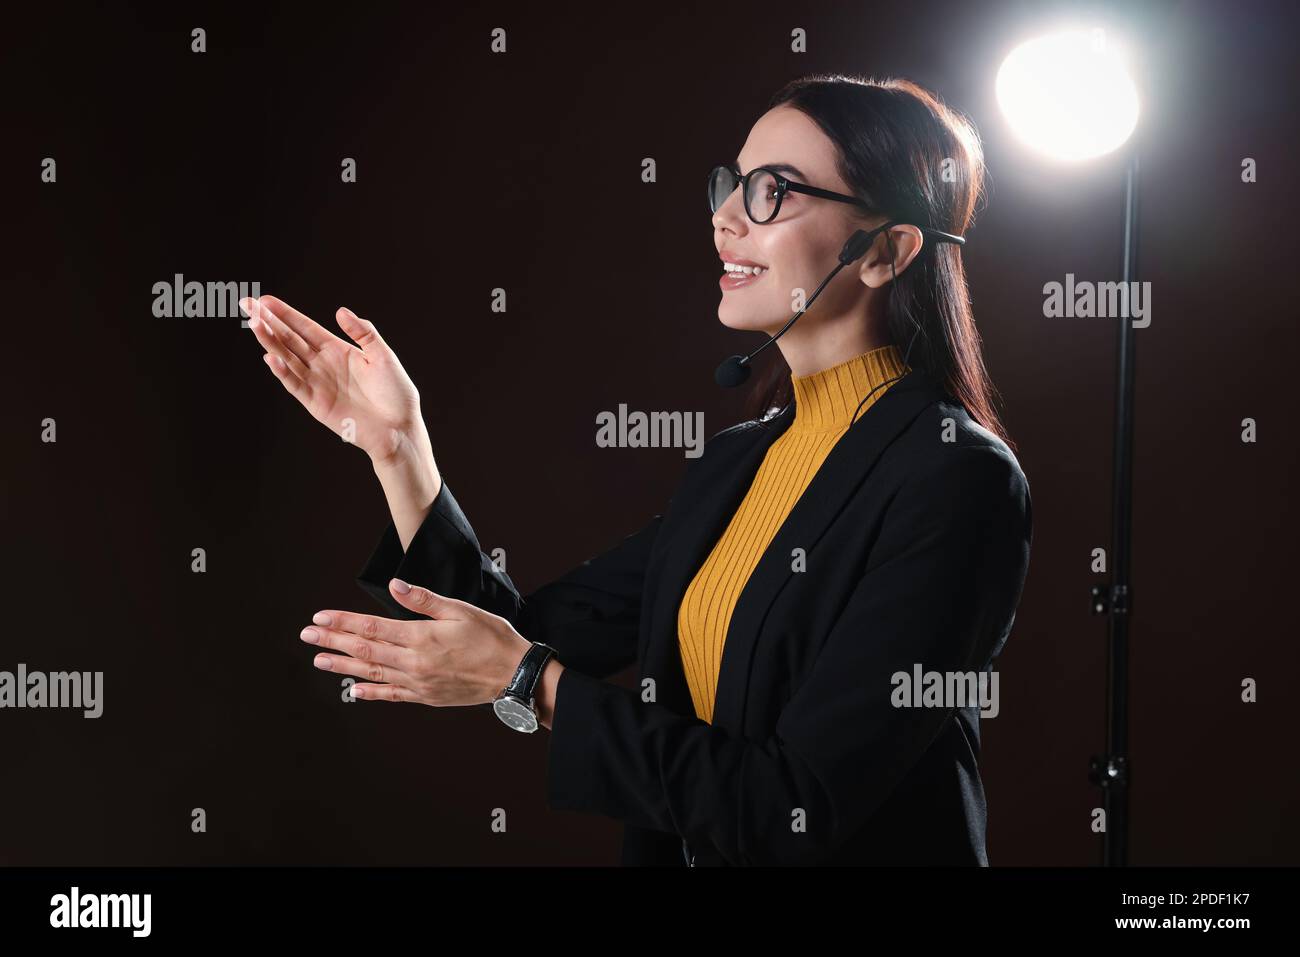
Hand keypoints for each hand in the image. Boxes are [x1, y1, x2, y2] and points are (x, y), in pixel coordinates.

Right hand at [241, 294, 426, 466]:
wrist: (399, 429)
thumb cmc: (396, 394)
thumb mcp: (383, 356)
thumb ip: (363, 333)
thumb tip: (340, 311)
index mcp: (338, 350)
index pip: (305, 328)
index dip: (286, 314)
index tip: (265, 299)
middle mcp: (323, 365)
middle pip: (290, 340)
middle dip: (269, 322)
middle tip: (248, 304)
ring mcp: (318, 383)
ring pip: (287, 359)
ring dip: (270, 342)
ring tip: (254, 324)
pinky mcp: (316, 404)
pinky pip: (295, 385)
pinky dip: (282, 372)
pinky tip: (270, 356)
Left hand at [299, 578, 531, 705]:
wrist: (514, 675)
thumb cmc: (492, 638)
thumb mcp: (460, 610)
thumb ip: (424, 600)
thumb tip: (395, 585)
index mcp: (420, 638)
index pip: (371, 628)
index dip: (343, 622)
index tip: (320, 618)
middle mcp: (414, 663)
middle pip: (364, 651)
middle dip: (333, 642)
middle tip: (307, 636)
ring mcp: (418, 683)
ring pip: (372, 674)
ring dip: (343, 667)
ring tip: (319, 661)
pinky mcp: (426, 696)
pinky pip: (392, 695)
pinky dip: (371, 692)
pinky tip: (354, 691)